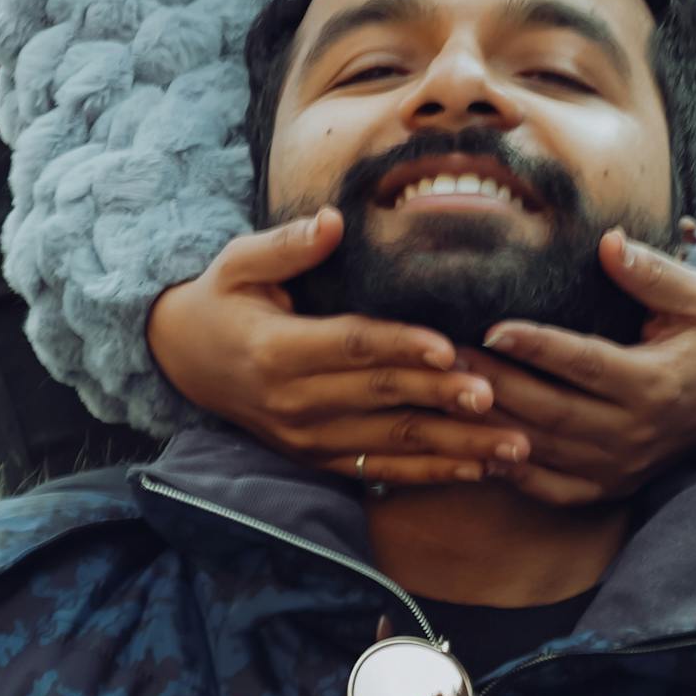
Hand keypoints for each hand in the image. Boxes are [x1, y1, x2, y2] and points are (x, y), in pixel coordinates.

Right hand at [143, 213, 525, 488]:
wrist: (184, 362)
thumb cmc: (222, 301)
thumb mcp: (237, 264)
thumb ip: (286, 246)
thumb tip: (331, 222)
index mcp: (276, 350)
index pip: (350, 346)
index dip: (400, 348)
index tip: (449, 349)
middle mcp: (292, 402)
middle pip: (381, 398)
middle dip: (443, 400)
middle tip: (498, 398)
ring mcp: (307, 438)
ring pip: (391, 443)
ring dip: (455, 448)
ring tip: (511, 447)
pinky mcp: (318, 459)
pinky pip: (381, 470)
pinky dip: (431, 473)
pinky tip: (478, 471)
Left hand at [476, 236, 695, 506]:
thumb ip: (653, 273)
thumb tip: (608, 242)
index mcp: (655, 383)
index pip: (586, 365)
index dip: (538, 349)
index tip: (493, 328)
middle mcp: (636, 432)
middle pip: (553, 412)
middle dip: (496, 386)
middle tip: (449, 358)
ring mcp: (622, 466)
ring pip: (545, 452)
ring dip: (494, 427)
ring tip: (449, 395)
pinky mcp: (613, 485)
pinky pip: (555, 490)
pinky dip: (514, 476)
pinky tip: (478, 447)